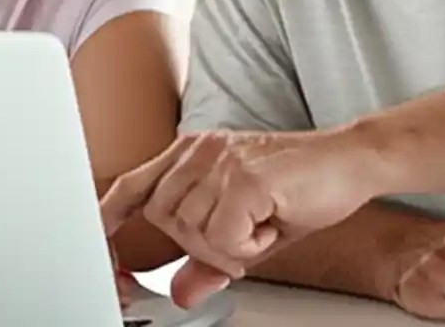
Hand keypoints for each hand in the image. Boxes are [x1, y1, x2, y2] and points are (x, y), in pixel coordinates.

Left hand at [101, 129, 378, 307]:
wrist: (352, 161)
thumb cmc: (303, 188)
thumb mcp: (248, 232)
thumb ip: (207, 259)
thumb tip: (179, 292)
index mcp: (192, 154)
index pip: (134, 184)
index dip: (107, 215)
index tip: (92, 241)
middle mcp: (199, 151)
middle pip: (165, 218)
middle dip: (199, 244)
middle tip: (243, 238)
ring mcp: (220, 161)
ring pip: (192, 230)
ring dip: (228, 245)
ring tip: (262, 224)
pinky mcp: (244, 178)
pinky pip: (222, 236)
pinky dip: (246, 245)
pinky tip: (270, 225)